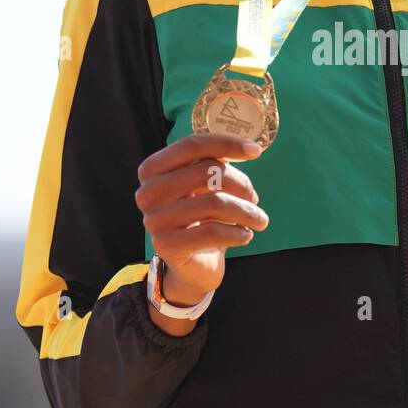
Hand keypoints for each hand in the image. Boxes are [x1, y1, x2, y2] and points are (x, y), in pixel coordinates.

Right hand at [135, 132, 269, 303]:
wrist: (193, 264)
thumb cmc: (201, 217)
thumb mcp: (206, 186)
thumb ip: (217, 163)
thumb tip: (250, 148)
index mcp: (153, 169)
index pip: (192, 145)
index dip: (226, 143)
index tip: (256, 150)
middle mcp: (147, 192)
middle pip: (207, 172)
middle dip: (241, 183)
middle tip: (254, 198)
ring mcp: (154, 219)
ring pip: (214, 203)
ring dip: (246, 211)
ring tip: (260, 220)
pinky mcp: (166, 245)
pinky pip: (212, 232)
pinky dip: (237, 233)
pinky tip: (246, 235)